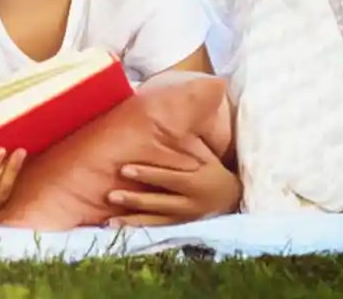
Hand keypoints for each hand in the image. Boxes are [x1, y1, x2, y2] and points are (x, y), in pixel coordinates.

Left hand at [107, 146, 241, 227]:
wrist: (232, 198)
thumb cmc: (212, 170)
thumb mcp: (205, 157)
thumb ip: (186, 144)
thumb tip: (178, 114)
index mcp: (196, 180)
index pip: (168, 177)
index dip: (146, 174)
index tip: (123, 169)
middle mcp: (190, 202)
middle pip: (158, 200)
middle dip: (134, 198)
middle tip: (111, 194)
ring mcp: (183, 217)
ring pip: (155, 218)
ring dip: (132, 217)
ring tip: (109, 218)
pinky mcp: (177, 225)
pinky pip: (155, 227)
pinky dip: (136, 226)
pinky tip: (116, 225)